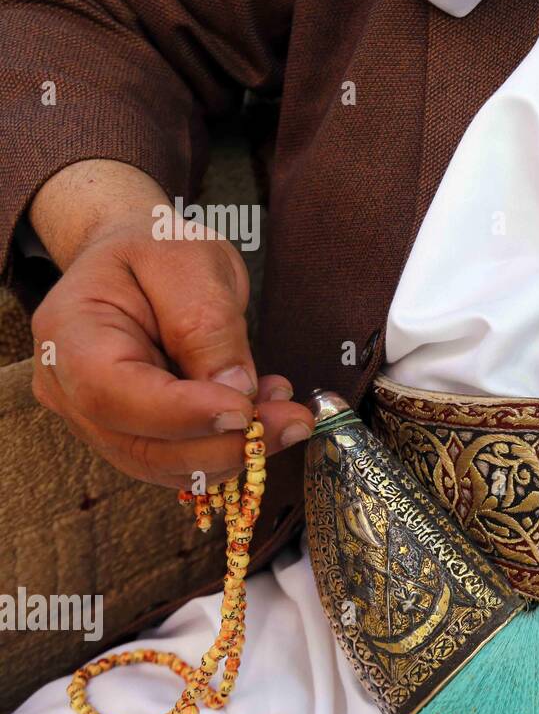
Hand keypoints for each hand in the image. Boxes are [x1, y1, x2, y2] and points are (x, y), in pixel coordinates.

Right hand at [29, 193, 313, 487]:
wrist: (138, 256)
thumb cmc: (156, 248)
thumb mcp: (187, 259)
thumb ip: (206, 322)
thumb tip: (236, 389)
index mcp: (70, 333)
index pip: (111, 392)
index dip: (180, 412)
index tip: (245, 410)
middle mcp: (69, 389)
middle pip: (141, 443)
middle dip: (224, 443)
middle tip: (294, 420)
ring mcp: (97, 420)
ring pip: (165, 464)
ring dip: (234, 452)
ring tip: (288, 414)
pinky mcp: (133, 435)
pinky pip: (180, 461)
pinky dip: (228, 449)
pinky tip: (265, 416)